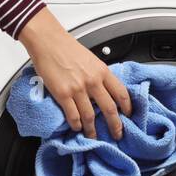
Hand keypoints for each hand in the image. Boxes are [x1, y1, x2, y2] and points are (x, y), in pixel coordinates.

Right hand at [18, 7, 132, 139]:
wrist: (47, 41)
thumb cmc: (66, 47)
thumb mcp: (90, 58)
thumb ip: (98, 74)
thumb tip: (102, 90)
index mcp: (102, 71)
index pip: (121, 93)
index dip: (127, 108)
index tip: (128, 116)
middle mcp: (93, 81)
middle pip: (110, 109)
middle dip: (115, 126)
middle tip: (117, 134)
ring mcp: (78, 89)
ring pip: (90, 116)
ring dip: (92, 130)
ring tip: (93, 135)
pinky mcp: (63, 94)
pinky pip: (73, 115)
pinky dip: (76, 124)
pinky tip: (77, 127)